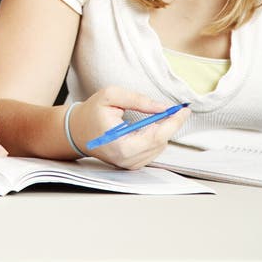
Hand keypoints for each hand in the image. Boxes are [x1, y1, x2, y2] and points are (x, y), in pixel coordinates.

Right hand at [69, 86, 190, 169]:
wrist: (77, 131)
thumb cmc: (92, 112)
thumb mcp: (111, 96)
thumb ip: (138, 100)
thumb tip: (163, 107)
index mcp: (122, 145)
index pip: (157, 136)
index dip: (173, 122)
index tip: (184, 110)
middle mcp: (127, 160)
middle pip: (161, 142)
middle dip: (170, 124)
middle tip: (175, 108)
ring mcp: (129, 165)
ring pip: (159, 147)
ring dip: (162, 131)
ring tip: (158, 116)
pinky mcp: (131, 165)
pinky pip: (153, 151)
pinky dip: (156, 138)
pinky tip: (150, 127)